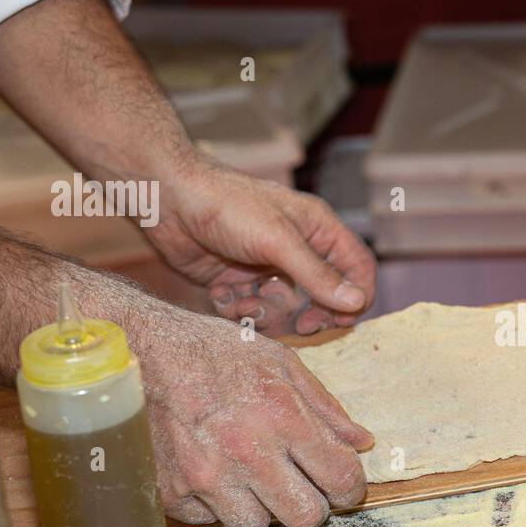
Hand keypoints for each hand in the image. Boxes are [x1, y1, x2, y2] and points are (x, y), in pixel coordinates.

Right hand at [136, 308, 373, 526]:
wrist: (138, 351)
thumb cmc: (214, 352)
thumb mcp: (281, 362)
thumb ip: (325, 407)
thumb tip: (361, 442)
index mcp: (283, 417)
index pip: (340, 479)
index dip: (350, 487)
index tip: (343, 484)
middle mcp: (247, 453)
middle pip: (305, 517)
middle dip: (312, 504)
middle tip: (301, 484)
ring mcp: (206, 478)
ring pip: (257, 526)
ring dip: (262, 506)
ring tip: (251, 474)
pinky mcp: (172, 493)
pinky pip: (211, 519)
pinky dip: (216, 503)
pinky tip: (213, 471)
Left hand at [149, 155, 376, 335]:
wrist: (168, 200)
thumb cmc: (228, 208)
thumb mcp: (278, 241)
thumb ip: (318, 275)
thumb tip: (357, 302)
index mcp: (318, 231)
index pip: (357, 268)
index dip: (356, 297)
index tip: (339, 320)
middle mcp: (297, 250)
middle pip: (322, 297)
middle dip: (307, 314)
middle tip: (299, 326)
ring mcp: (266, 268)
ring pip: (284, 309)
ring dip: (264, 313)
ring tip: (243, 302)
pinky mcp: (237, 281)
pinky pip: (251, 310)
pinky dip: (236, 309)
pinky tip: (221, 292)